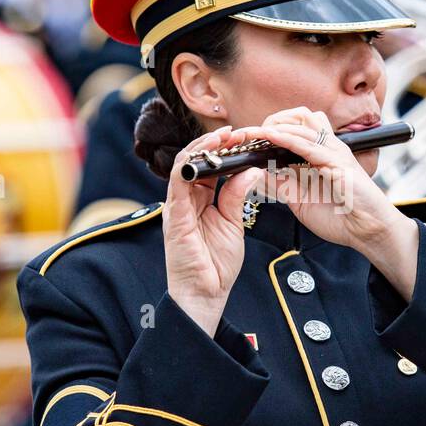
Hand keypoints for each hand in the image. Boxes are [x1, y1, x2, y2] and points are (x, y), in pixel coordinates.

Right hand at [163, 125, 264, 336]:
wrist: (206, 293)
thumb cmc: (217, 263)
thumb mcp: (234, 223)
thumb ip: (237, 195)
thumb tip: (251, 169)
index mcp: (199, 200)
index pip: (207, 166)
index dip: (222, 150)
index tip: (242, 138)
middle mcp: (185, 200)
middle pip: (194, 161)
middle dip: (213, 144)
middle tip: (235, 132)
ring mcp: (177, 206)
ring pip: (183, 165)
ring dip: (202, 148)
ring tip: (223, 137)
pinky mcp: (174, 216)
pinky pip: (178, 183)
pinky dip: (191, 165)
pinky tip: (207, 155)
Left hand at [242, 107, 419, 297]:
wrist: (369, 231)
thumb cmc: (341, 216)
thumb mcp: (301, 200)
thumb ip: (282, 185)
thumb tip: (257, 175)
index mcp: (322, 153)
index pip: (296, 126)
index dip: (272, 127)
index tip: (248, 138)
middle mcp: (329, 148)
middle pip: (300, 116)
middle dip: (272, 120)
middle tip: (251, 135)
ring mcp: (336, 153)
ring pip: (304, 123)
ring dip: (275, 126)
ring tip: (253, 133)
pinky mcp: (339, 164)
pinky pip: (309, 146)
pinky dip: (287, 138)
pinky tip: (270, 137)